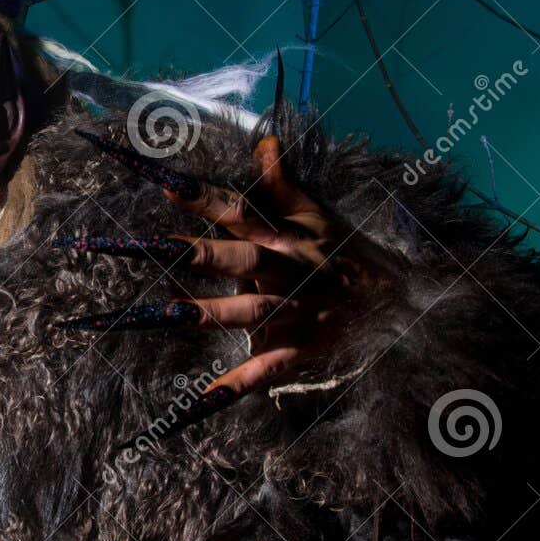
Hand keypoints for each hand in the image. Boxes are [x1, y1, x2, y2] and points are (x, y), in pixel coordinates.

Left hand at [159, 131, 392, 398]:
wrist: (400, 307)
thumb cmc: (348, 256)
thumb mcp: (319, 215)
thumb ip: (283, 183)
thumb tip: (263, 140)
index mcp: (283, 237)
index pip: (235, 210)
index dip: (200, 196)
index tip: (162, 183)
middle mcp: (283, 272)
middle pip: (230, 258)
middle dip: (186, 253)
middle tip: (139, 247)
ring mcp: (290, 313)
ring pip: (241, 312)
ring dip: (201, 313)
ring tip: (158, 314)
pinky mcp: (297, 352)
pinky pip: (260, 372)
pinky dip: (232, 387)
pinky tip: (198, 400)